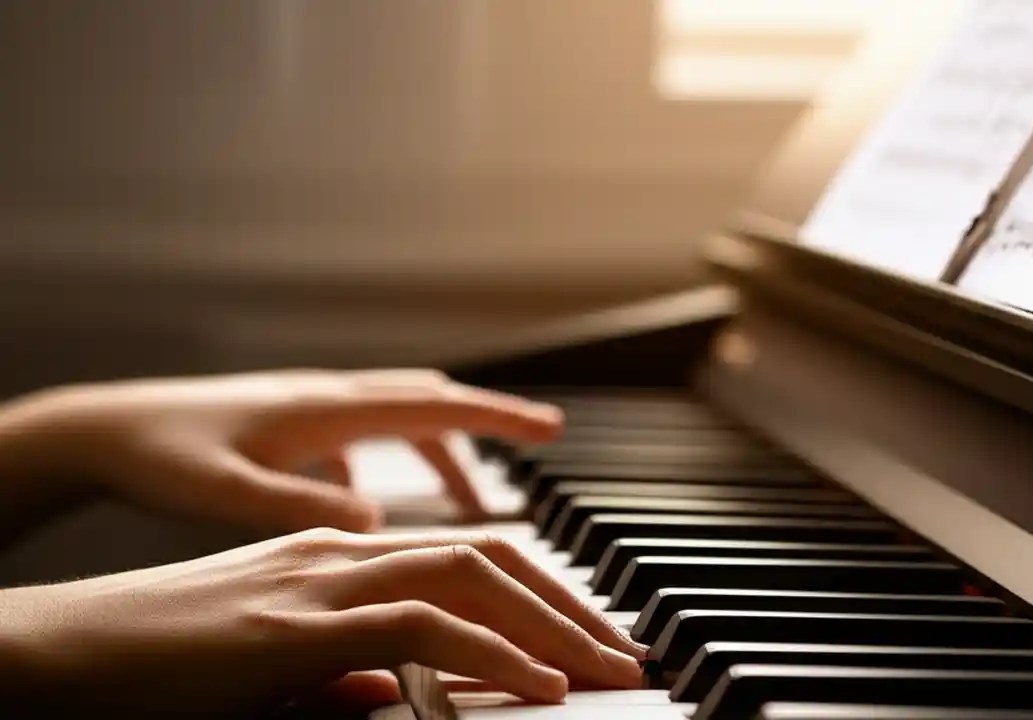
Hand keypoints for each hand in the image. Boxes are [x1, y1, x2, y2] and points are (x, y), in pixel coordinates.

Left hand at [0, 369, 559, 533]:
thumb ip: (298, 506)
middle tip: (540, 440)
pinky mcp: (292, 429)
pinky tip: (374, 510)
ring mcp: (312, 411)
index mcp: (328, 409)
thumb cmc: (161, 457)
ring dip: (443, 453)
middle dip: (488, 423)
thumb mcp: (226, 492)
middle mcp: (329, 399)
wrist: (105, 429)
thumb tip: (377, 521)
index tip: (551, 428)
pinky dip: (391, 469)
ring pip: (399, 421)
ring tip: (473, 501)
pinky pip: (362, 442)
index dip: (497, 416)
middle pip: (429, 402)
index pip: (432, 405)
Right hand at [0, 528, 646, 715]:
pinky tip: (536, 684)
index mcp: (339, 560)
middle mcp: (341, 553)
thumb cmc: (155, 670)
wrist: (57, 652)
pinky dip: (490, 654)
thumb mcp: (269, 678)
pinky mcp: (296, 622)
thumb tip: (399, 697)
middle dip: (570, 606)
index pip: (468, 561)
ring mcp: (320, 579)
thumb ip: (338, 681)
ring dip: (552, 624)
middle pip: (490, 558)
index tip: (590, 644)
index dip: (541, 597)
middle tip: (627, 655)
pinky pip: (420, 626)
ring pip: (472, 577)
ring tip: (608, 670)